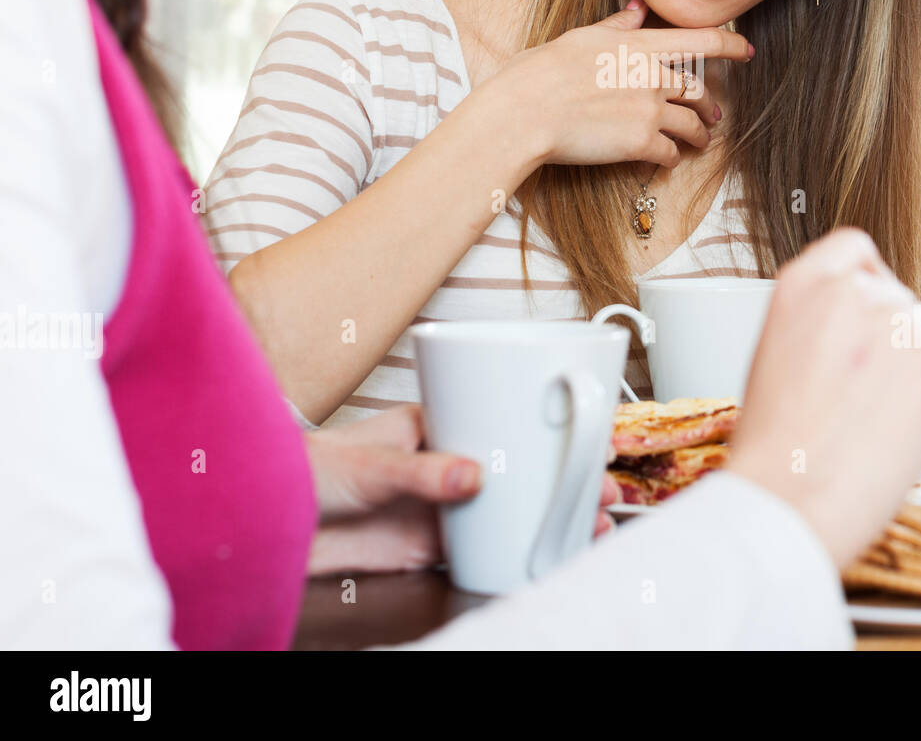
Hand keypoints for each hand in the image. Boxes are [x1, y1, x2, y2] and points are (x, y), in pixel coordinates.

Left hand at [305, 405, 619, 574]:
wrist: (264, 522)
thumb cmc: (303, 469)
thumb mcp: (368, 465)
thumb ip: (422, 473)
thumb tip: (472, 478)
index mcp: (432, 424)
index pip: (501, 418)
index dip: (546, 428)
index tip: (584, 435)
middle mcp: (440, 462)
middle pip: (515, 467)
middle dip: (561, 478)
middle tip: (604, 489)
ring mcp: (435, 504)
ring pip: (505, 508)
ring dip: (546, 516)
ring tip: (588, 526)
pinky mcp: (424, 543)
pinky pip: (478, 547)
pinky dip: (510, 551)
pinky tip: (539, 554)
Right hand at [489, 0, 752, 169]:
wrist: (525, 111)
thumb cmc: (542, 72)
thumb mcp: (581, 38)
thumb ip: (617, 26)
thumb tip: (636, 8)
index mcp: (639, 46)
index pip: (700, 41)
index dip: (730, 46)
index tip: (747, 50)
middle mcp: (652, 76)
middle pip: (698, 90)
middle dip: (709, 104)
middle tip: (713, 113)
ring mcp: (649, 110)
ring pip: (692, 125)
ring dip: (699, 135)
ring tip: (700, 142)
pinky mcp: (641, 143)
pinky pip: (670, 152)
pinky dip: (671, 157)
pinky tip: (664, 160)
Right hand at [726, 229, 920, 569]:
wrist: (786, 499)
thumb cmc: (775, 450)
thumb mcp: (774, 356)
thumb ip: (815, 327)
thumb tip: (852, 337)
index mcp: (801, 284)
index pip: (854, 251)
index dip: (870, 282)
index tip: (871, 314)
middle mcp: (852, 289)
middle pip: (897, 298)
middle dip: (893, 342)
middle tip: (871, 395)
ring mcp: (898, 318)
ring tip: (885, 417)